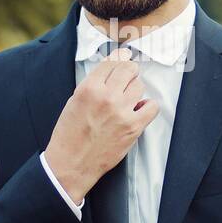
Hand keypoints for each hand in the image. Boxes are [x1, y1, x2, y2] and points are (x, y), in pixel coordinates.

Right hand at [43, 46, 159, 203]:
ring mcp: (122, 112)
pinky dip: (148, 106)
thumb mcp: (74, 101)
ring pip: (139, 85)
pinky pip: (152, 107)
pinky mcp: (133, 127)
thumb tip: (111, 71)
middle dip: (129, 71)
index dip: (118, 59)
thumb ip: (92, 85)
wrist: (71, 163)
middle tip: (127, 77)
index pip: (111, 62)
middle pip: (129, 69)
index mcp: (89, 88)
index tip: (123, 59)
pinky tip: (139, 110)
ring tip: (128, 98)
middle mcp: (106, 97)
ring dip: (135, 89)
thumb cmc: (69, 134)